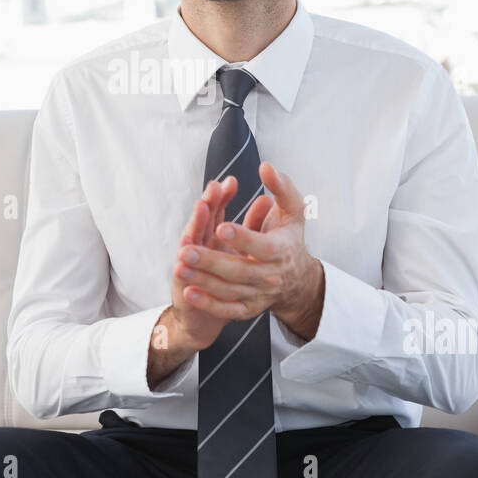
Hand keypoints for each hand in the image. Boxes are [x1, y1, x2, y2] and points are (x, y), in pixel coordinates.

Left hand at [172, 162, 324, 340]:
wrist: (298, 280)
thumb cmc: (290, 239)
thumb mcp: (293, 212)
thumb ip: (281, 188)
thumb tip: (266, 167)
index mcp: (281, 250)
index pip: (262, 246)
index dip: (242, 237)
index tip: (220, 227)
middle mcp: (271, 275)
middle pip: (240, 271)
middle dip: (211, 262)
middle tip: (185, 251)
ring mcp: (259, 294)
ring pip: (229, 290)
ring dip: (203, 281)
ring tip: (179, 268)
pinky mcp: (249, 308)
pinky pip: (228, 310)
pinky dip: (209, 304)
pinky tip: (189, 292)